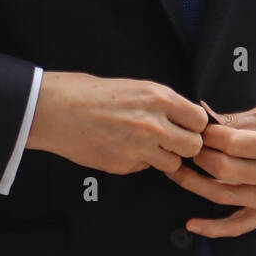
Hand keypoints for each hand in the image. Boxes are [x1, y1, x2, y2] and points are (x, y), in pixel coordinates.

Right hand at [26, 71, 207, 174]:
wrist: (56, 110)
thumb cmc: (90, 93)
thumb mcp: (134, 87)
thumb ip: (161, 103)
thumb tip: (181, 117)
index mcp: (158, 98)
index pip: (199, 120)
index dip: (193, 126)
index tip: (184, 126)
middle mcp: (154, 123)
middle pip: (194, 146)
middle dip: (184, 145)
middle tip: (169, 141)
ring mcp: (139, 147)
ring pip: (173, 163)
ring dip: (164, 158)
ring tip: (145, 146)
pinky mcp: (124, 165)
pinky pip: (145, 168)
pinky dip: (140, 162)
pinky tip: (122, 149)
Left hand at [165, 104, 255, 238]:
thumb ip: (234, 121)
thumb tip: (201, 117)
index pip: (231, 143)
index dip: (207, 135)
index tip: (197, 128)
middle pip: (222, 170)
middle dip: (198, 156)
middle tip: (187, 145)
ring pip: (221, 195)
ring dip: (192, 183)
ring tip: (174, 170)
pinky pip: (237, 226)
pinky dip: (213, 228)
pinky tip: (191, 223)